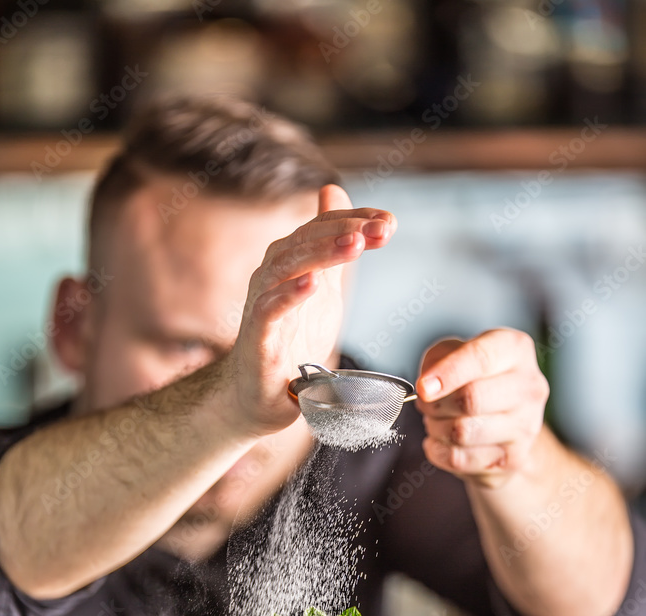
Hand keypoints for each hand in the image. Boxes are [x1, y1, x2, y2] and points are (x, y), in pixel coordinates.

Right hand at [228, 184, 395, 434]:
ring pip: (288, 267)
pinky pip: (269, 310)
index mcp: (290, 260)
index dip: (356, 220)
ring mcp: (262, 304)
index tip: (390, 222)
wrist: (261, 393)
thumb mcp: (322, 285)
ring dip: (321, 253)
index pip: (322, 227)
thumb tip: (332, 190)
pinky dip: (290, 295)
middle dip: (345, 231)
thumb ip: (329, 243)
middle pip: (305, 240)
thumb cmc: (292, 339)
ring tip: (354, 245)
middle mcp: (272, 274)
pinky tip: (313, 283)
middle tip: (379, 230)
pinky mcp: (257, 336)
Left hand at [416, 329, 549, 487]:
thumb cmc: (477, 380)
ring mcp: (526, 425)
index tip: (424, 387)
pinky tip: (442, 441)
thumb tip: (428, 385)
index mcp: (514, 350)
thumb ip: (437, 359)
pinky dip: (438, 450)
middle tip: (426, 403)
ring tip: (437, 421)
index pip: (481, 358)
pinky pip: (459, 459)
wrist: (506, 421)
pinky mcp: (514, 457)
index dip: (448, 373)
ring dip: (435, 428)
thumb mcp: (454, 353)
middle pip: (471, 399)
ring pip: (462, 432)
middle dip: (435, 404)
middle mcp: (528, 386)